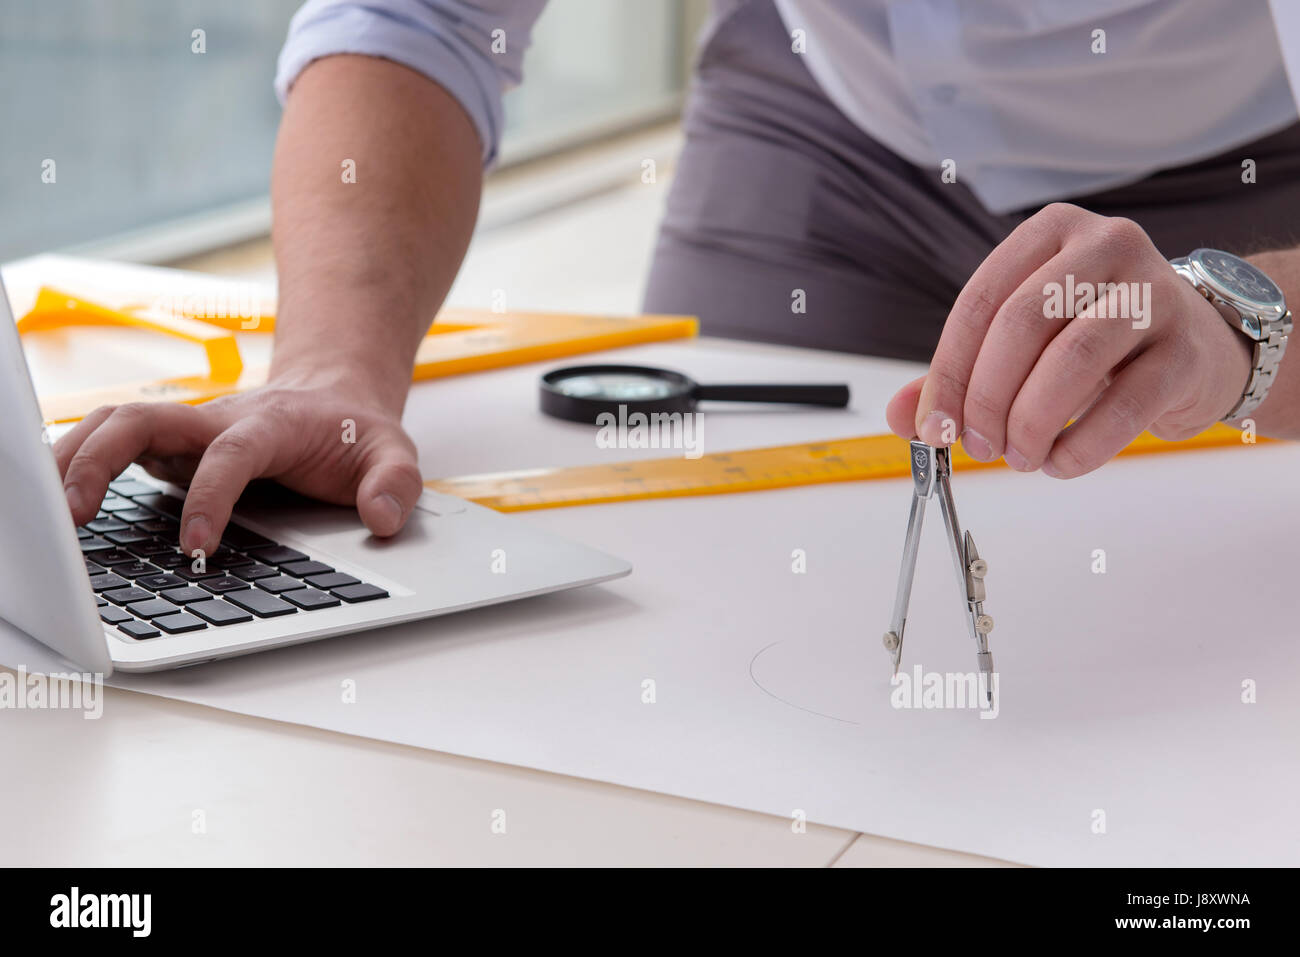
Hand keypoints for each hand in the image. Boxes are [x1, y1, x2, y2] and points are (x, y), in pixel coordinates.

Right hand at [54, 372, 424, 554]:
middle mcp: (216, 421)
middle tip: (72, 517)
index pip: (228, 455)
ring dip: (72, 460)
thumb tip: (382, 520)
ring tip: (47, 515)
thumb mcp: (394, 454)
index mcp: (269, 424)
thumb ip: (395, 485)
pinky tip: (57, 503)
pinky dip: (77, 465)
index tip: (196, 548)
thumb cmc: (355, 434)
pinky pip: (113, 444)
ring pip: (114, 425)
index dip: (207, 497)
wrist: (335, 400)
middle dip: (100, 461)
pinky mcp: (171, 447)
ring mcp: (187, 432)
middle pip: (141, 419)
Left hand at [886, 203, 1252, 476]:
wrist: (1202, 348)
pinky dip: (1080, 446)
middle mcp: (1105, 247)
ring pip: (1071, 359)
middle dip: (986, 399)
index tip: (932, 427)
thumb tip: (901, 415)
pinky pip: (1123, 404)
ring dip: (1031, 422)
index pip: (980, 301)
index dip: (948, 372)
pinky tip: (1061, 462)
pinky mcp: (1186, 349)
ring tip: (1020, 456)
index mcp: (1050, 234)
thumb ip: (961, 371)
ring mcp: (1154, 293)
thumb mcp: (1024, 342)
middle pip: (1022, 325)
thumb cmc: (1097, 342)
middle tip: (979, 446)